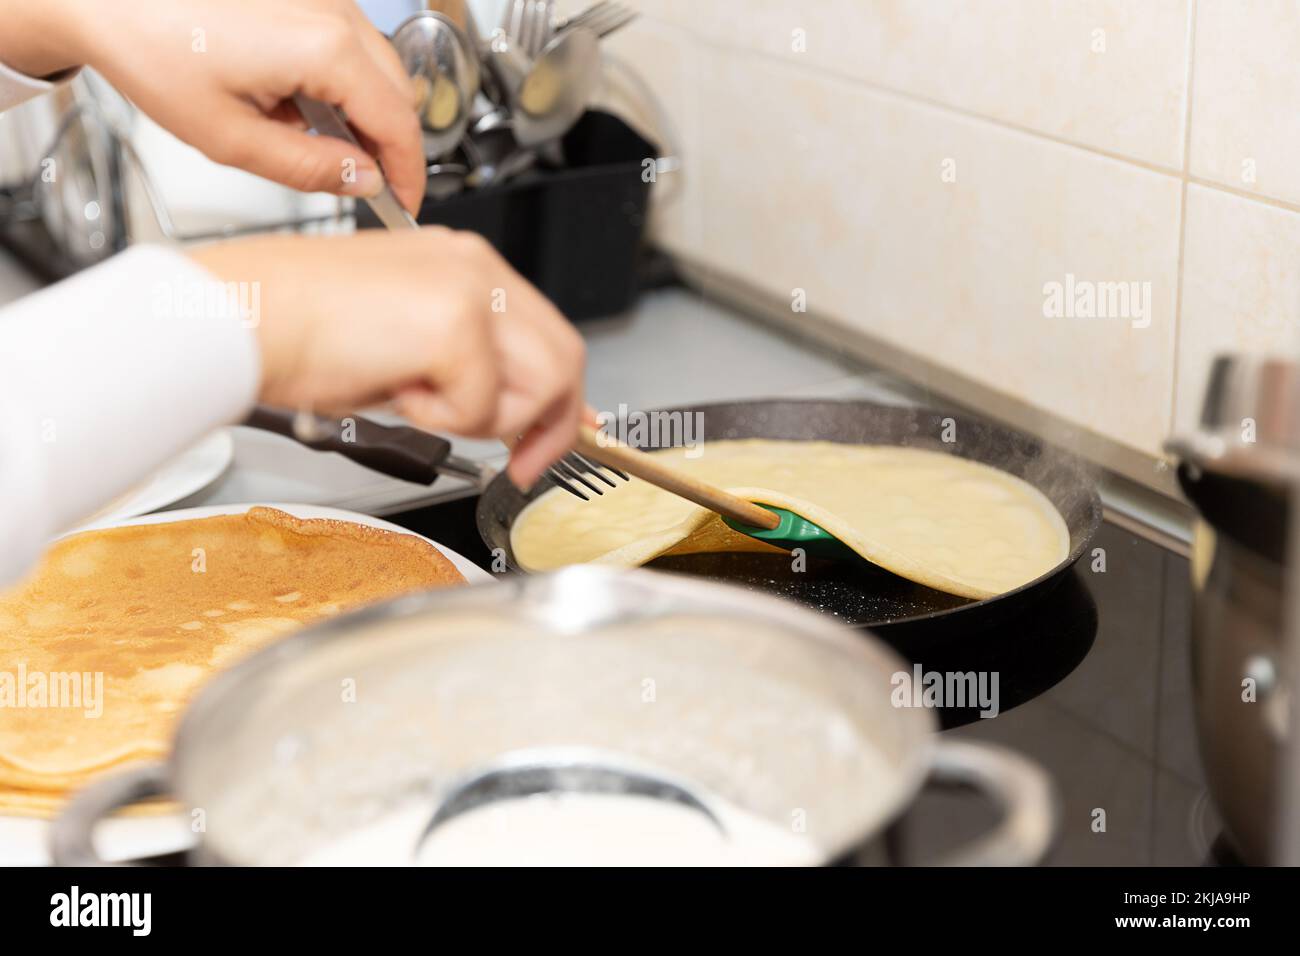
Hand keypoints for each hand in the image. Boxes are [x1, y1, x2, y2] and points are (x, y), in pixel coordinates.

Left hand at [0, 0, 423, 211]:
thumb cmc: (153, 49)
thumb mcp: (232, 138)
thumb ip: (310, 169)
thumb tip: (363, 182)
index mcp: (324, 49)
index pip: (399, 124)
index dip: (409, 174)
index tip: (403, 205)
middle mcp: (334, 13)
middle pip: (400, 93)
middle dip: (391, 144)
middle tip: (367, 185)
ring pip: (380, 68)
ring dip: (365, 113)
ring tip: (316, 143)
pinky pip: (351, 45)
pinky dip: (343, 83)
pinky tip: (300, 104)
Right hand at [190, 228, 586, 487]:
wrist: (241, 317)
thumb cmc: (295, 330)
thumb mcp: (402, 347)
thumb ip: (465, 370)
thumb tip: (507, 412)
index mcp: (464, 265)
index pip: (547, 334)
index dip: (560, 397)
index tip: (552, 436)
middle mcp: (477, 267)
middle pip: (564, 358)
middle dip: (550, 425)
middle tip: (522, 463)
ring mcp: (472, 289)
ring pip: (542, 383)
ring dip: (490, 419)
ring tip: (425, 405)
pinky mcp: (456, 324)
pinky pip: (482, 407)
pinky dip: (441, 421)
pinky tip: (395, 392)